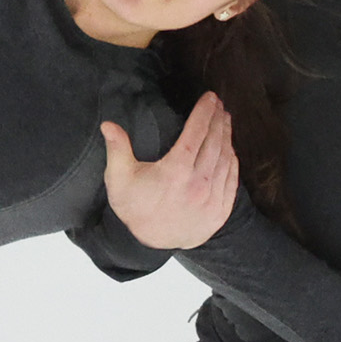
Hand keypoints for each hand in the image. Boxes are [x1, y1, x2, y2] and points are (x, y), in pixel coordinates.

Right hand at [102, 92, 236, 249]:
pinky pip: (232, 179)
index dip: (204, 112)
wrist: (151, 244)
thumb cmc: (134, 208)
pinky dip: (232, 160)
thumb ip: (117, 149)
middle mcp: (198, 184)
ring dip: (227, 137)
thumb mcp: (119, 179)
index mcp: (175, 172)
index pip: (196, 133)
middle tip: (219, 104)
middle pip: (215, 142)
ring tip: (225, 120)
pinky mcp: (221, 211)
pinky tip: (229, 148)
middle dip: (218, 119)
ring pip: (226, 159)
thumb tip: (108, 124)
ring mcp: (212, 199)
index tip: (210, 97)